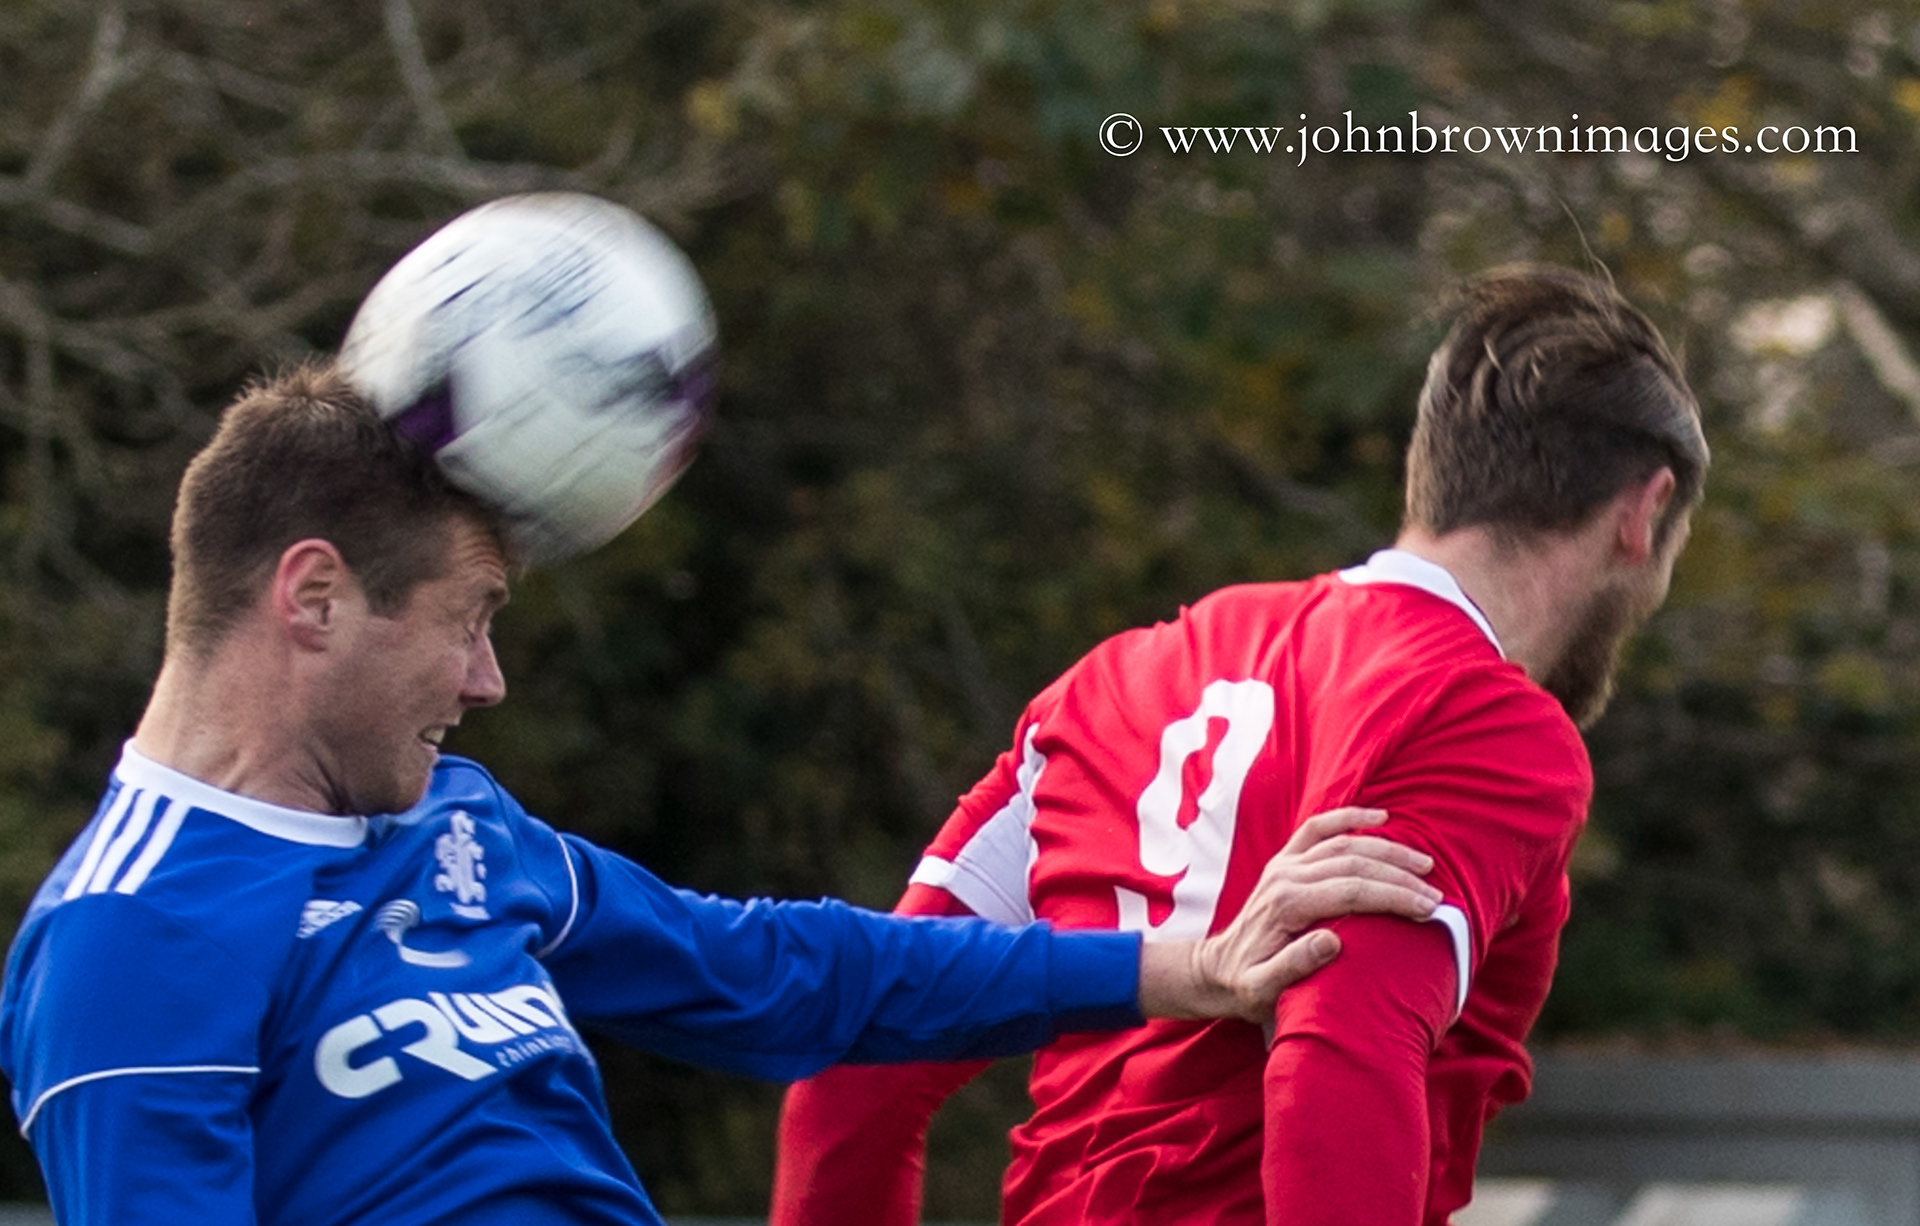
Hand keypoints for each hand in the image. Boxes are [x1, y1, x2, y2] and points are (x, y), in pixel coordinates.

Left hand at [1136, 806, 1440, 1022]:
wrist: (1215, 970)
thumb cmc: (1246, 986)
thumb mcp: (1263, 990)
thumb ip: (1293, 967)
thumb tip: (1332, 942)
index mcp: (1286, 905)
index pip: (1352, 892)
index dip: (1394, 897)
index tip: (1429, 910)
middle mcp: (1285, 877)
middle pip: (1355, 865)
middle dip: (1401, 877)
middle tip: (1437, 896)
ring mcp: (1284, 865)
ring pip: (1343, 844)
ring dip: (1387, 851)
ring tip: (1425, 865)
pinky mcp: (1284, 861)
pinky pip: (1317, 829)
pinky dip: (1348, 818)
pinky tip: (1379, 817)